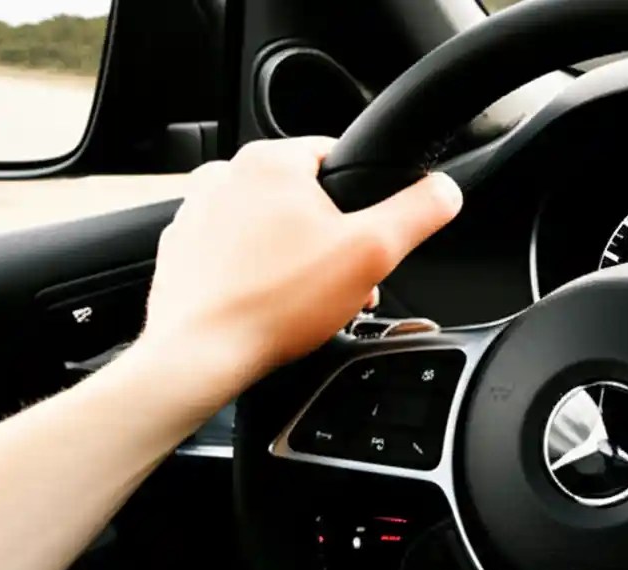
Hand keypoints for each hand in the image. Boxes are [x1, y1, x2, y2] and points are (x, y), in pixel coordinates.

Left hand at [141, 137, 462, 397]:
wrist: (200, 354)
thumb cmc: (276, 303)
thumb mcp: (372, 253)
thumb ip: (417, 213)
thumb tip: (445, 190)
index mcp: (271, 160)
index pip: (337, 157)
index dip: (364, 201)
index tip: (365, 240)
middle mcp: (225, 175)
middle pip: (303, 198)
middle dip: (330, 239)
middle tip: (341, 282)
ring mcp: (196, 212)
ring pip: (268, 226)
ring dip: (294, 257)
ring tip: (304, 299)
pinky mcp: (182, 250)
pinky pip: (235, 253)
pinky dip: (256, 274)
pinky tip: (268, 304)